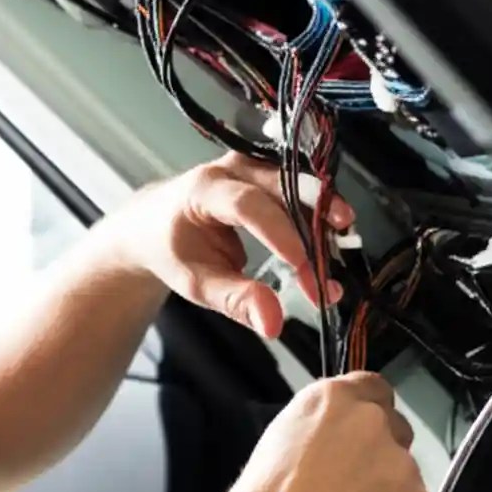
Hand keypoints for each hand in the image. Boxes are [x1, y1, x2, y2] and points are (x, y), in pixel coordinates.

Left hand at [104, 152, 353, 337]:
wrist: (156, 225)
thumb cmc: (172, 250)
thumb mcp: (195, 283)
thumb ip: (234, 300)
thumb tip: (273, 323)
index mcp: (203, 189)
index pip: (245, 204)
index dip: (277, 231)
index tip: (301, 263)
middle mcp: (231, 169)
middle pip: (281, 186)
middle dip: (314, 220)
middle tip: (336, 254)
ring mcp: (252, 169)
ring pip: (299, 188)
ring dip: (322, 224)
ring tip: (335, 267)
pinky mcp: (268, 177)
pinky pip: (300, 194)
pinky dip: (317, 221)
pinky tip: (331, 250)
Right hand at [206, 372, 433, 491]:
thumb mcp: (277, 446)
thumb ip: (315, 429)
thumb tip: (331, 438)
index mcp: (329, 401)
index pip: (372, 385)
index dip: (366, 411)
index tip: (359, 431)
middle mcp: (370, 423)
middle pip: (391, 428)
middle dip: (377, 452)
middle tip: (348, 483)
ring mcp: (399, 465)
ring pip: (403, 472)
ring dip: (387, 490)